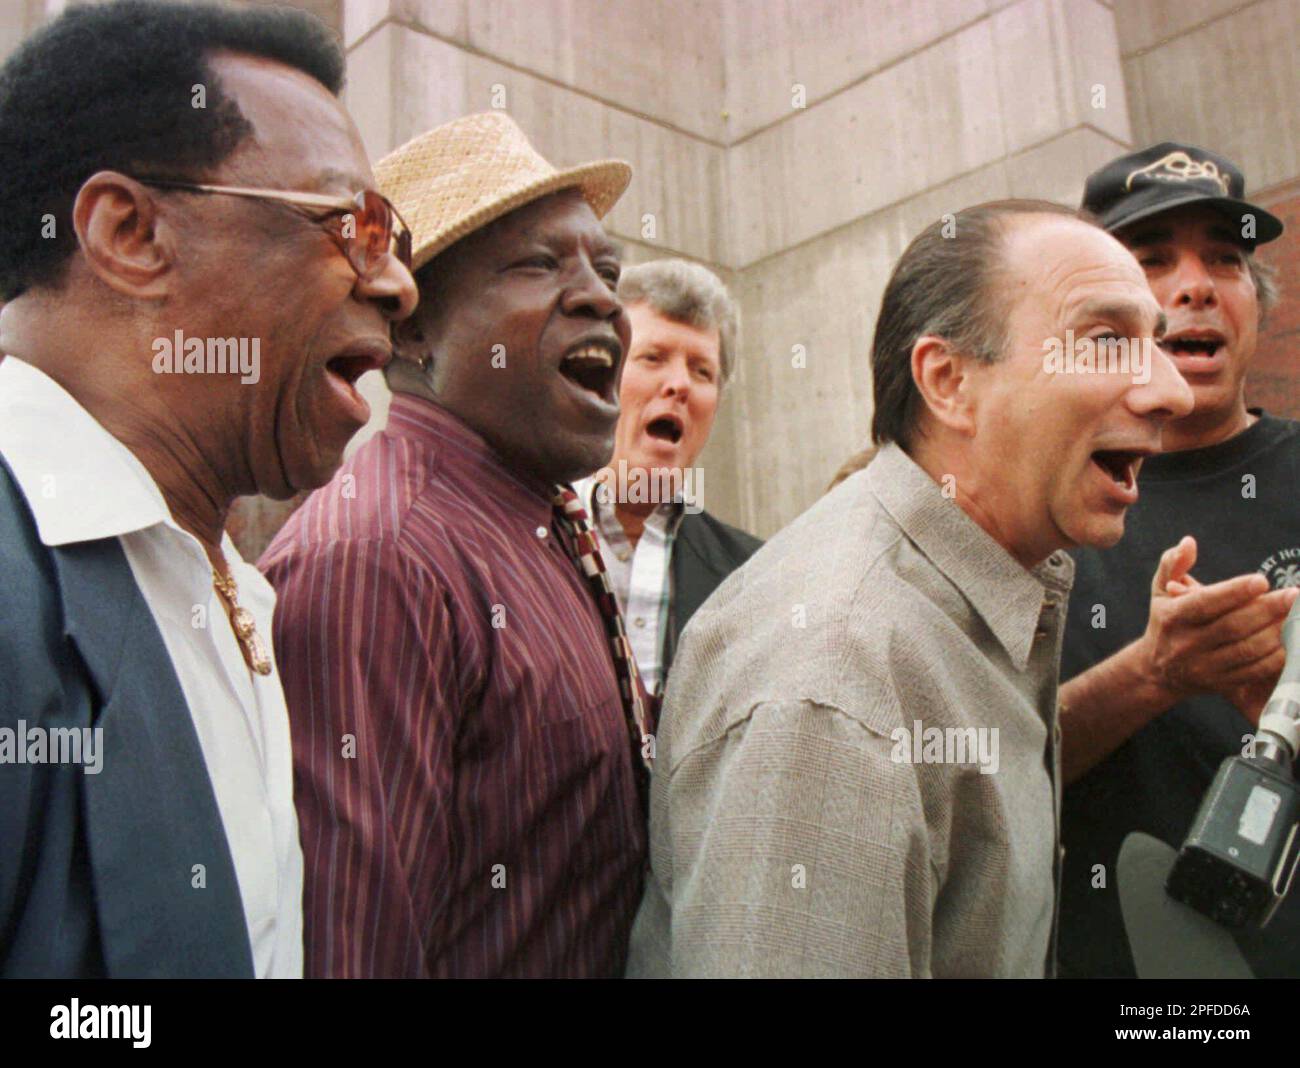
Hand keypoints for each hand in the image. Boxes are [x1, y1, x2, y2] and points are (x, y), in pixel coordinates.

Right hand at [1145, 536, 1298, 722]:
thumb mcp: (1160, 591)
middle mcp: (1186, 644)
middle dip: (1267, 610)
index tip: (1262, 580)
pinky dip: (1277, 656)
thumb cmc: (1166, 622)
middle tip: (1294, 594)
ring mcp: (1204, 667)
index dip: (1234, 592)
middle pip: (1233, 627)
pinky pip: (1255, 671)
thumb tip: (1188, 543)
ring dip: (1277, 632)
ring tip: (1297, 615)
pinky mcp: (1221, 684)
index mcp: (1172, 617)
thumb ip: (1172, 563)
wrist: (1157, 671)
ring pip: (1247, 650)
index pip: (1205, 603)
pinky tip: (1291, 639)